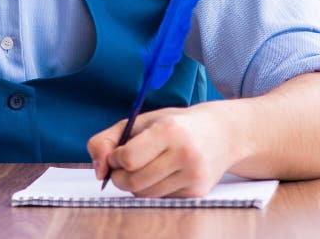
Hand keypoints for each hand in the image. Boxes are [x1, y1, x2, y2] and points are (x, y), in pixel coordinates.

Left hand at [87, 102, 236, 197]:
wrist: (222, 133)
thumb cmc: (174, 124)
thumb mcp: (141, 121)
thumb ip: (109, 139)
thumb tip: (98, 170)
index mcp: (168, 130)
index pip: (128, 158)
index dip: (115, 159)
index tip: (117, 153)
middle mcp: (184, 154)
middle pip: (134, 181)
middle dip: (119, 176)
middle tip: (122, 165)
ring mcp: (193, 176)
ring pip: (146, 194)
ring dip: (134, 185)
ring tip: (142, 168)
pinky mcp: (198, 192)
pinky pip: (161, 199)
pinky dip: (153, 189)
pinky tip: (162, 173)